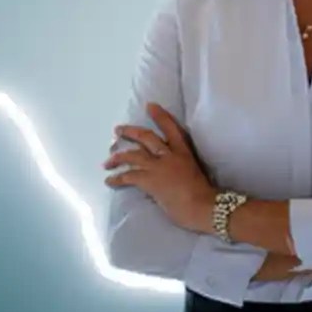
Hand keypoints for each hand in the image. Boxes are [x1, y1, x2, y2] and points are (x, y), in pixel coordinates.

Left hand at [103, 103, 217, 233]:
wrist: (204, 206)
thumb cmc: (203, 195)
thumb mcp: (194, 174)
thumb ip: (178, 170)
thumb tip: (164, 175)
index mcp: (184, 152)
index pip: (172, 128)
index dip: (160, 116)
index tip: (150, 106)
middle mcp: (169, 155)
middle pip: (146, 137)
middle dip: (130, 132)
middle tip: (118, 130)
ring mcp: (158, 166)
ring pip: (133, 155)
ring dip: (118, 157)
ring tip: (107, 161)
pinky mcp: (149, 179)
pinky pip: (128, 176)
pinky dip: (116, 179)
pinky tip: (109, 181)